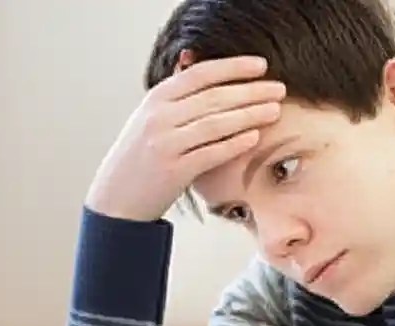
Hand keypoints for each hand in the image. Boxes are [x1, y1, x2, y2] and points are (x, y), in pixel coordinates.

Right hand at [85, 54, 285, 221]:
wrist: (116, 199)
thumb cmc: (138, 157)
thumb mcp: (148, 116)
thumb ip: (172, 92)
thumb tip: (191, 58)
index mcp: (156, 99)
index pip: (201, 74)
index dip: (234, 67)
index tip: (261, 65)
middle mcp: (159, 117)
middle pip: (214, 98)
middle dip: (251, 92)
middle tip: (278, 89)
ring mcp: (165, 144)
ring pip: (216, 124)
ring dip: (249, 115)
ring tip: (274, 111)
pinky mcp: (173, 170)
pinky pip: (211, 153)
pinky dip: (234, 144)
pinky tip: (254, 137)